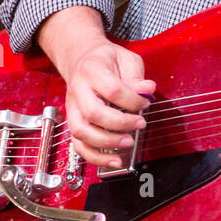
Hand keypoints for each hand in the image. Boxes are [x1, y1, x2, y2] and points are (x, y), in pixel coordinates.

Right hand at [62, 40, 155, 168]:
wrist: (82, 61)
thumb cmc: (106, 61)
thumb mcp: (126, 59)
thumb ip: (137, 76)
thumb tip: (147, 91)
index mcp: (92, 70)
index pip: (113, 89)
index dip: (133, 100)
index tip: (145, 103)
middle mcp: (78, 90)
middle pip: (94, 113)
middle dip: (120, 123)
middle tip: (140, 124)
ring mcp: (73, 108)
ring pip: (81, 132)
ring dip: (107, 142)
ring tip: (128, 142)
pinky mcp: (74, 122)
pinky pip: (79, 145)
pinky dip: (95, 157)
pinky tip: (114, 161)